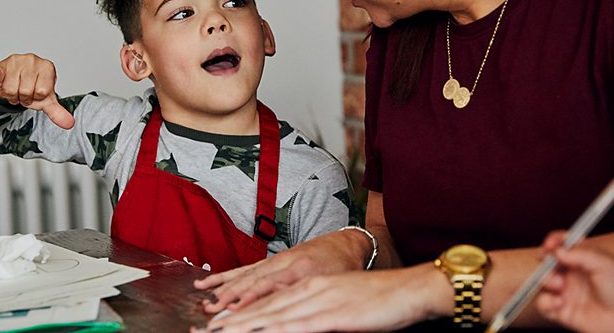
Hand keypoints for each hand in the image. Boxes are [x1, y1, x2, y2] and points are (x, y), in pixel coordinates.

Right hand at [0, 53, 74, 129]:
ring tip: (14, 88)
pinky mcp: (1, 64)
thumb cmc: (31, 87)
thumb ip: (57, 112)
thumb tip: (70, 124)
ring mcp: (17, 61)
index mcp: (47, 68)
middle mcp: (33, 60)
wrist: (12, 81)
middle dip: (22, 97)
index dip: (36, 98)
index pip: (42, 92)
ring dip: (11, 95)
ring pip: (11, 89)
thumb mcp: (45, 99)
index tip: (35, 93)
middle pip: (25, 91)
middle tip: (22, 92)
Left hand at [192, 264, 441, 332]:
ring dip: (243, 325)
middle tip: (205, 330)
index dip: (239, 311)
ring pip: (273, 315)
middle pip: (263, 307)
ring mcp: (319, 301)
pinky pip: (297, 325)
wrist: (408, 290)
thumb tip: (297, 322)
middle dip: (232, 320)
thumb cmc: (379, 300)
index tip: (215, 322)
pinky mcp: (332, 315)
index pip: (268, 300)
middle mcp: (309, 289)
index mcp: (311, 285)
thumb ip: (317, 311)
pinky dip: (274, 330)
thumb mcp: (341, 302)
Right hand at [194, 229, 369, 312]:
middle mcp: (283, 263)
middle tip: (211, 312)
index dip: (250, 299)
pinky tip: (209, 283)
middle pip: (251, 282)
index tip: (234, 311)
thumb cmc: (343, 267)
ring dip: (223, 289)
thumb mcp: (332, 283)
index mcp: (299, 270)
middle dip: (229, 298)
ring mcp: (275, 261)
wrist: (346, 243)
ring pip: (244, 276)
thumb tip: (282, 306)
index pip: (268, 287)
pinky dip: (226, 276)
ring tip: (204, 301)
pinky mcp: (270, 261)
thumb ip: (307, 292)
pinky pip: (245, 269)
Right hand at [535, 232, 613, 332]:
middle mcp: (571, 273)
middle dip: (545, 261)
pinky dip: (545, 302)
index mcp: (581, 258)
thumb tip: (558, 250)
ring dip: (546, 280)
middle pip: (546, 261)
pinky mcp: (561, 310)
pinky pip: (542, 304)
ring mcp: (565, 291)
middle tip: (551, 264)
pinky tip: (559, 303)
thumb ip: (581, 254)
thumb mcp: (606, 263)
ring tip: (560, 285)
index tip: (551, 244)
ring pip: (541, 281)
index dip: (552, 242)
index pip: (560, 244)